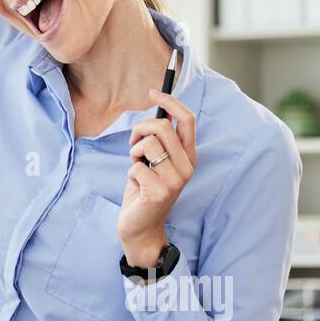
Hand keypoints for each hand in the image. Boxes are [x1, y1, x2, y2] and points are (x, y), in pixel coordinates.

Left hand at [118, 90, 197, 266]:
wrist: (141, 228)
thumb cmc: (144, 190)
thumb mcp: (155, 161)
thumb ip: (159, 141)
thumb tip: (157, 109)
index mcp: (189, 156)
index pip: (187, 120)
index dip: (170, 102)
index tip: (152, 92)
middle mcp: (187, 167)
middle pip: (162, 126)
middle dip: (140, 129)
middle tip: (133, 144)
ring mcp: (175, 181)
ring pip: (148, 144)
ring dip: (134, 153)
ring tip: (136, 167)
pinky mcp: (159, 192)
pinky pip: (136, 166)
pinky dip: (130, 173)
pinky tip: (136, 187)